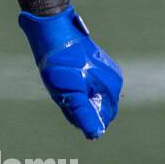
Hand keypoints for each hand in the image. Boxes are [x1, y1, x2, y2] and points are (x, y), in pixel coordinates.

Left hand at [19, 6, 122, 139]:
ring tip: (61, 82)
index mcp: (111, 87)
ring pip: (89, 95)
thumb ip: (84, 115)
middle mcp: (112, 78)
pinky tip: (62, 76)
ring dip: (75, 96)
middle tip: (62, 93)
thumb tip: (95, 135)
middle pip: (96, 107)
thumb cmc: (61, 62)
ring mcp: (104, 69)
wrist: (52, 29)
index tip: (68, 107)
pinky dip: (74, 85)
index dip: (85, 119)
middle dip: (79, 107)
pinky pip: (85, 83)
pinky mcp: (93, 63)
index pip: (103, 118)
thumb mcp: (70, 94)